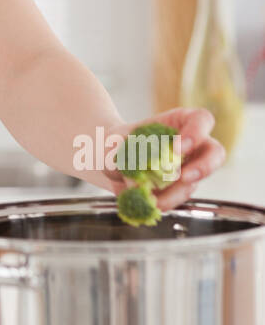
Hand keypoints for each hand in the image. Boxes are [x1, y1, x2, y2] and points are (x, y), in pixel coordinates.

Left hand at [101, 107, 225, 211]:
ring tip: (154, 200)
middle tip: (184, 177)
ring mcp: (188, 168)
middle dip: (204, 167)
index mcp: (180, 121)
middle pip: (215, 153)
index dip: (196, 133)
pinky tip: (149, 204)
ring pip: (194, 183)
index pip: (201, 120)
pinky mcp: (179, 188)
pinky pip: (178, 198)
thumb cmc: (117, 141)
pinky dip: (164, 203)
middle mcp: (192, 145)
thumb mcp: (113, 140)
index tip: (178, 147)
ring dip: (176, 194)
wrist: (109, 159)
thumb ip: (120, 152)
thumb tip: (127, 171)